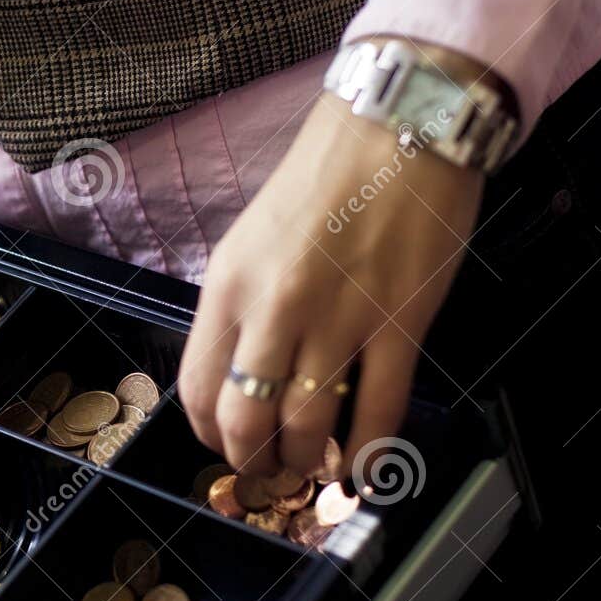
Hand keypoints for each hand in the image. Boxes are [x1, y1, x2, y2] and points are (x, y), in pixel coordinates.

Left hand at [178, 92, 483, 480]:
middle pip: (246, 420)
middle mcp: (274, 308)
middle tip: (269, 471)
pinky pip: (379, 410)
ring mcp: (339, 320)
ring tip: (313, 468)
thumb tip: (240, 374)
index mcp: (229, 285)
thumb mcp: (251, 240)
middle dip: (254, 461)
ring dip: (307, 462)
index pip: (199, 387)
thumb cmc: (323, 179)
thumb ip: (241, 306)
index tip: (227, 446)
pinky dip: (368, 454)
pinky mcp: (400, 324)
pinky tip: (362, 471)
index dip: (210, 434)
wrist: (398, 128)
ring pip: (308, 426)